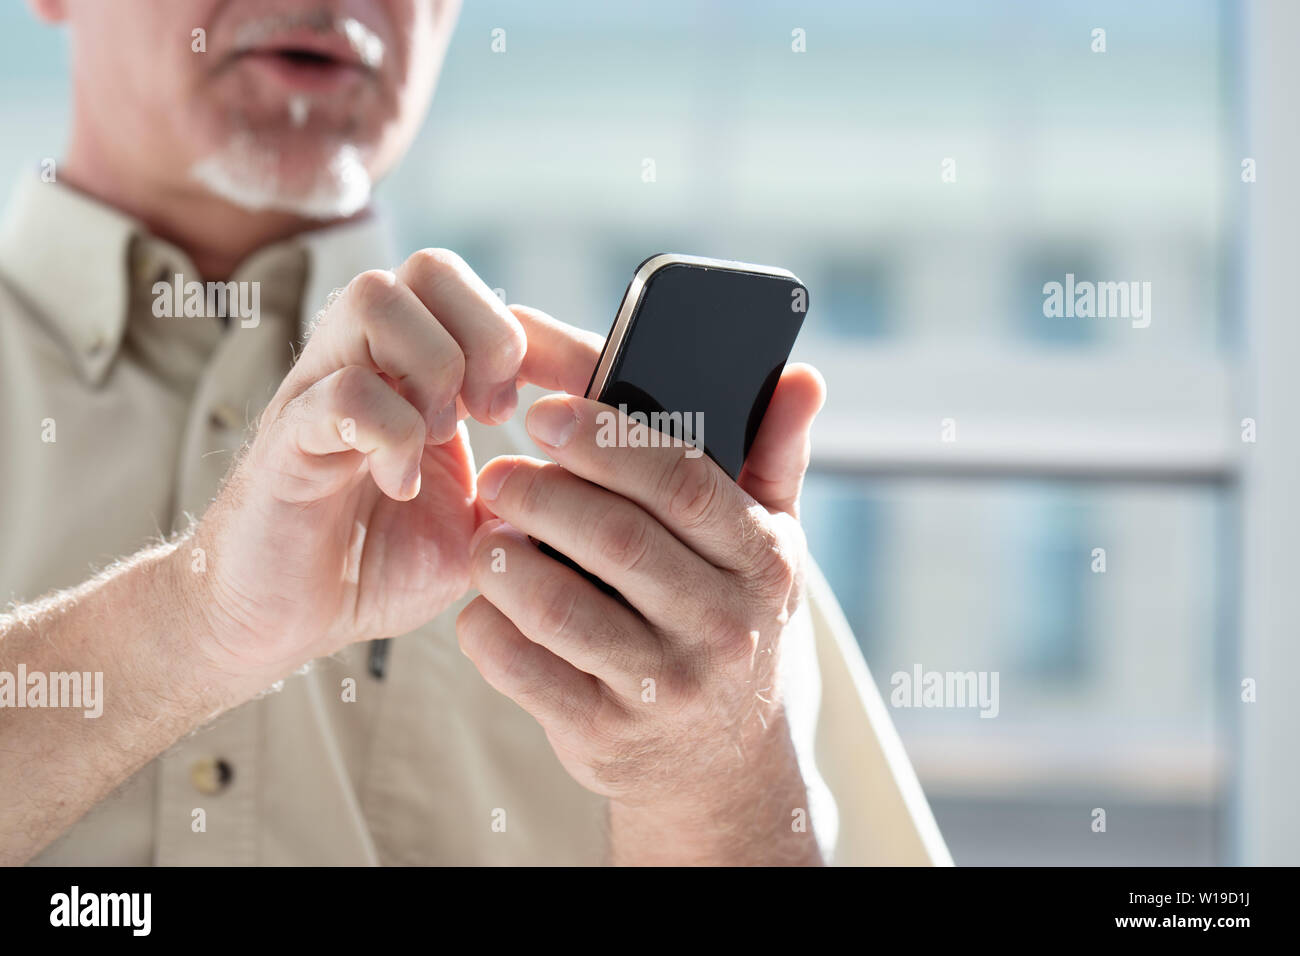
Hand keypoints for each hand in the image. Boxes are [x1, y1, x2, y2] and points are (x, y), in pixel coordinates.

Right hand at [188, 249, 533, 694]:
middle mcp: (364, 360)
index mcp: (412, 369)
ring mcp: (320, 390)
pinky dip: (388, 435)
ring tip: (438, 438)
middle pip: (429, 267)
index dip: (527, 333)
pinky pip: (339, 390)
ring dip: (431, 369)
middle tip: (490, 415)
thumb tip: (596, 461)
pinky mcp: (286, 439)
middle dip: (483, 336)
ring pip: (376, 299)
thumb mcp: (477, 520)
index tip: (547, 407)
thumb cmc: (376, 563)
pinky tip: (399, 484)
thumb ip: (528, 484)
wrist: (281, 620)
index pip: (471, 288)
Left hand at [457, 328, 827, 864]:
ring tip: (485, 535)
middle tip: (499, 474)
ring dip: (502, 560)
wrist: (725, 769)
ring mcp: (663, 690)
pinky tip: (485, 600)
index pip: (685, 484)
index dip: (607, 442)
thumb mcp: (772, 546)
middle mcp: (723, 629)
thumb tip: (803, 376)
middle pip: (615, 540)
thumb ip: (776, 457)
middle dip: (540, 494)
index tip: (545, 412)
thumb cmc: (736, 624)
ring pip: (557, 608)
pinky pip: (521, 669)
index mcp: (763, 564)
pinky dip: (485, 626)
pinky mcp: (603, 735)